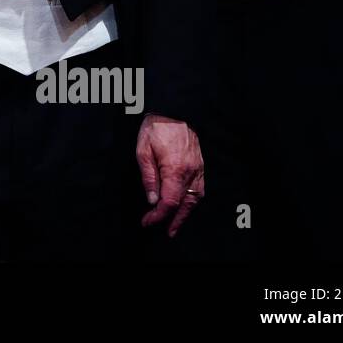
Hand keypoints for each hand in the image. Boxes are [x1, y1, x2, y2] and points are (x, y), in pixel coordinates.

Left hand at [136, 114, 203, 236]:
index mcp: (174, 170)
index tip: (148, 221)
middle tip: (166, 232)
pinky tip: (187, 205)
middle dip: (174, 220)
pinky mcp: (200, 164)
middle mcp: (190, 172)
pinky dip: (193, 200)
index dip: (158, 215)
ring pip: (195, 198)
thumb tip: (153, 200)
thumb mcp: (143, 151)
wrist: (174, 110)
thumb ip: (148, 178)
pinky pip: (200, 188)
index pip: (169, 202)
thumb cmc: (156, 128)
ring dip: (186, 214)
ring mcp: (198, 168)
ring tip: (176, 224)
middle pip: (185, 205)